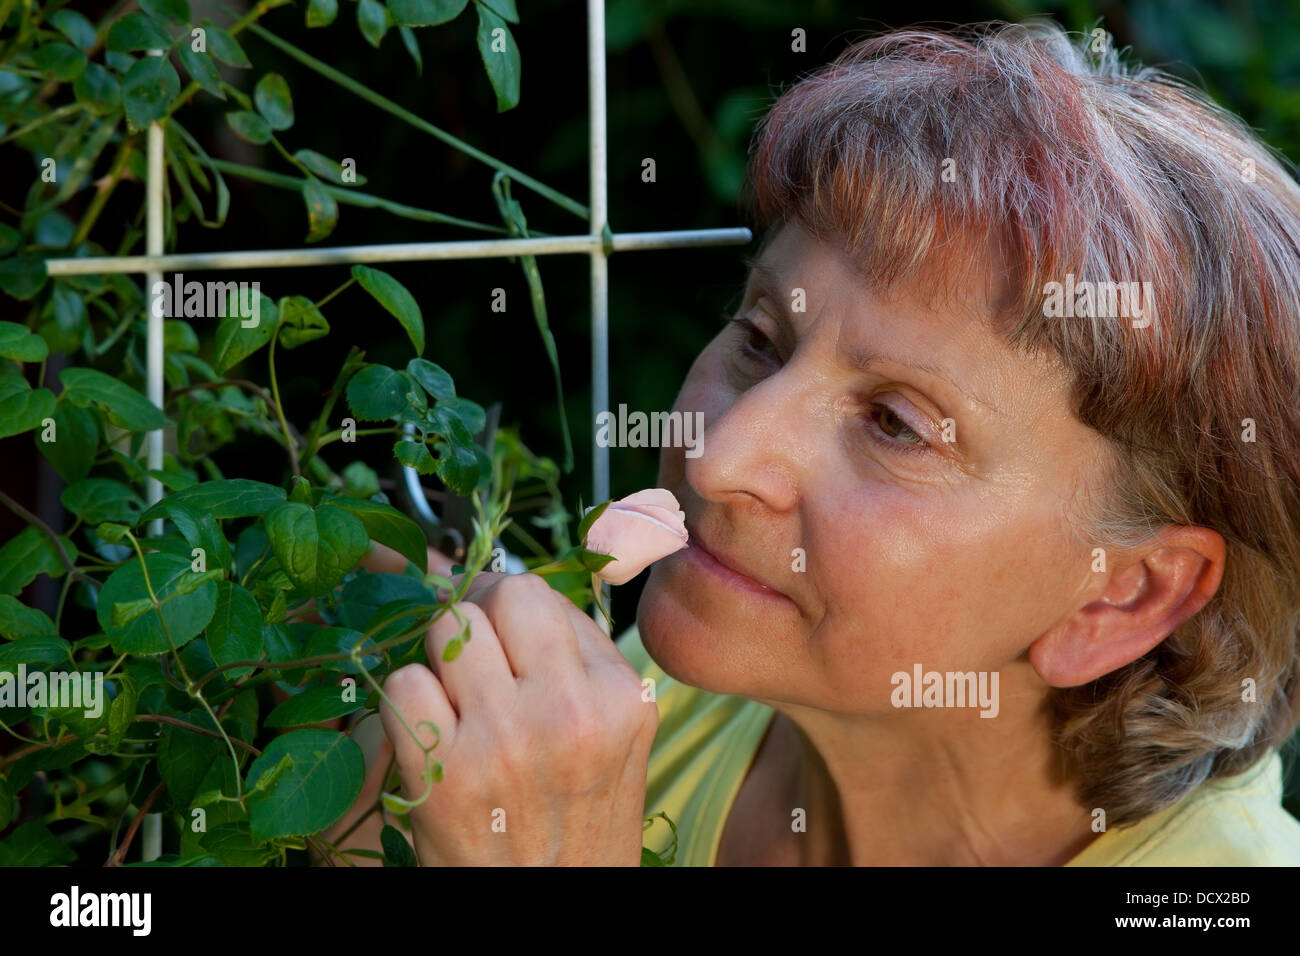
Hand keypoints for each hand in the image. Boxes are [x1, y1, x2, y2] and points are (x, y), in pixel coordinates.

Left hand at [378, 572, 657, 865]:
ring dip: (441, 659)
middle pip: (500, 596)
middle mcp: (569, 710)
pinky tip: (432, 735)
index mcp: (618, 694)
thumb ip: (575, 656)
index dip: (506, 605)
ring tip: (458, 701)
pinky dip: (407, 704)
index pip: (543, 595)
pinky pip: (404, 685)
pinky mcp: (447, 775)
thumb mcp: (614, 733)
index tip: (495, 628)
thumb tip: (501, 582)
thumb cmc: (579, 819)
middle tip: (473, 658)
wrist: (554, 905)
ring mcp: (505, 739)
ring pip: (447, 630)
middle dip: (478, 617)